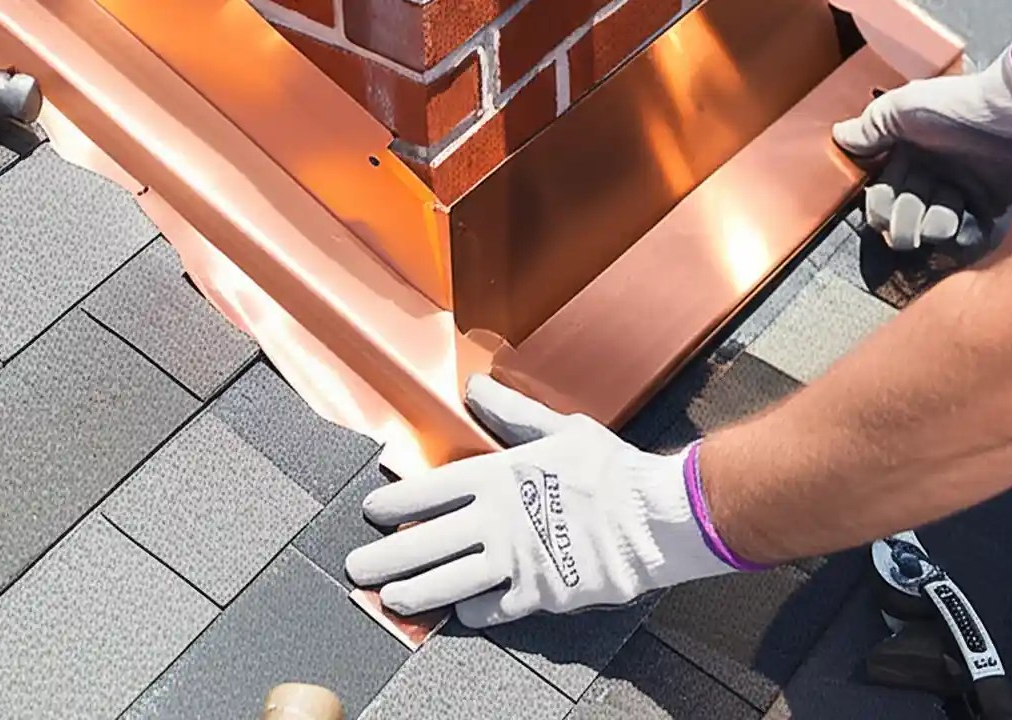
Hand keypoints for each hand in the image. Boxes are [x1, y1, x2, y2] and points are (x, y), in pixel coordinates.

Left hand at [344, 375, 738, 627]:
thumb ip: (511, 413)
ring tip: (392, 597)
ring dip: (414, 592)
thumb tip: (476, 389)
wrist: (654, 517)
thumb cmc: (610, 471)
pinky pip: (493, 608)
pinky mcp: (537, 593)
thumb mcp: (558, 428)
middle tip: (358, 567)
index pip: (428, 490)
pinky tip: (463, 610)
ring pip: (448, 582)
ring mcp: (514, 561)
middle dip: (383, 557)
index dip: (394, 503)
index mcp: (497, 477)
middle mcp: (496, 521)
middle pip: (423, 543)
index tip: (373, 512)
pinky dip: (474, 610)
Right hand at [832, 47, 1011, 249]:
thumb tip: (839, 137)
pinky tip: (964, 225)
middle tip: (912, 218)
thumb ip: (869, 126)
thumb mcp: (903, 107)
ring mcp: (960, 191)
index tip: (883, 205)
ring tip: (948, 212)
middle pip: (903, 216)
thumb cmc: (958, 104)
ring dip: (935, 224)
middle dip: (903, 222)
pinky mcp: (988, 204)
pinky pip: (967, 233)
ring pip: (932, 228)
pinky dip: (963, 235)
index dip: (879, 206)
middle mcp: (930, 174)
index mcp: (907, 154)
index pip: (881, 194)